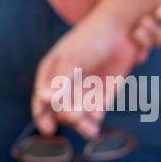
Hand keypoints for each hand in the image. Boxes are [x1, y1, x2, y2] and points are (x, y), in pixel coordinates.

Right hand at [31, 10, 146, 139]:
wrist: (119, 31)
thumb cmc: (90, 40)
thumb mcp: (72, 59)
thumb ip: (60, 81)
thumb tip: (44, 100)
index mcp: (50, 74)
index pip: (41, 100)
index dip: (42, 116)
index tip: (49, 129)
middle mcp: (65, 87)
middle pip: (60, 111)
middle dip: (67, 117)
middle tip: (75, 116)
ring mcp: (83, 92)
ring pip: (77, 117)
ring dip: (80, 125)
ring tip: (87, 129)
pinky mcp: (101, 97)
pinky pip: (94, 117)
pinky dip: (93, 124)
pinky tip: (94, 128)